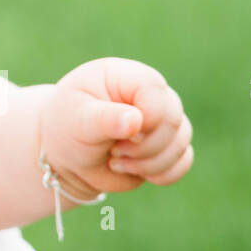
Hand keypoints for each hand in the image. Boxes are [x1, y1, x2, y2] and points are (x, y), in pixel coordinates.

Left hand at [38, 57, 193, 197]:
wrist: (67, 155)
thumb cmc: (66, 127)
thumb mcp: (77, 120)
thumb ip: (105, 118)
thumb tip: (136, 121)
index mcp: (126, 77)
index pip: (155, 91)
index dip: (148, 118)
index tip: (124, 134)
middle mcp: (150, 95)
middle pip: (173, 120)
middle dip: (145, 147)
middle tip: (114, 151)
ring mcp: (161, 121)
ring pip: (181, 143)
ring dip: (150, 163)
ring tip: (116, 160)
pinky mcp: (167, 146)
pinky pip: (184, 161)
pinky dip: (162, 174)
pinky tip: (132, 170)